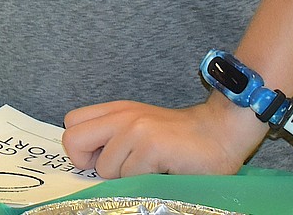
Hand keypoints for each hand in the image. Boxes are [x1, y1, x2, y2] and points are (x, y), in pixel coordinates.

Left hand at [62, 98, 262, 177]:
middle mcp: (121, 116)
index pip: (72, 124)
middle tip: (119, 169)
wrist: (221, 133)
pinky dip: (145, 181)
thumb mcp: (141, 129)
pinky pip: (130, 176)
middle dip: (89, 163)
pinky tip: (163, 170)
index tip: (102, 159)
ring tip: (151, 168)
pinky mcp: (151, 146)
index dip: (80, 148)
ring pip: (105, 168)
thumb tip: (89, 165)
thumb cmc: (181, 140)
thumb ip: (114, 139)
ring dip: (126, 176)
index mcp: (116, 110)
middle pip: (73, 141)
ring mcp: (135, 129)